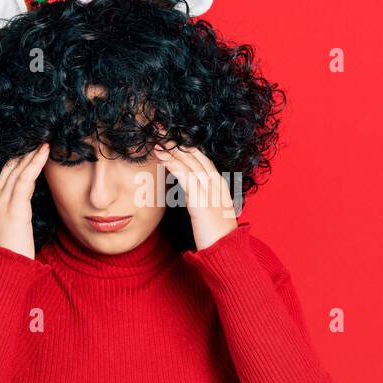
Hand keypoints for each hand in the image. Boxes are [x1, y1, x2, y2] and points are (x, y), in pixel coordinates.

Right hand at [0, 143, 48, 258]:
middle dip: (27, 150)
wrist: (5, 265)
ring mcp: (2, 199)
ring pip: (19, 168)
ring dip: (34, 152)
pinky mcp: (14, 206)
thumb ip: (16, 206)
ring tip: (46, 139)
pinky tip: (45, 152)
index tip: (35, 145)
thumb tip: (27, 198)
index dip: (21, 156)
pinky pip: (26, 178)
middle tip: (42, 135)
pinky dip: (36, 162)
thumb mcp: (9, 221)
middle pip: (12, 165)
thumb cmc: (11, 247)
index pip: (7, 170)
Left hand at [152, 132, 237, 251]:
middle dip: (176, 142)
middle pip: (195, 155)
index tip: (169, 137)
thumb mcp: (208, 210)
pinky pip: (186, 177)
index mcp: (219, 184)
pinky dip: (173, 164)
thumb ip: (198, 197)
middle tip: (159, 130)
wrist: (225, 251)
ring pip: (189, 163)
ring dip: (171, 149)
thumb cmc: (215, 235)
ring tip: (156, 140)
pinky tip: (162, 157)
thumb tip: (184, 190)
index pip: (200, 158)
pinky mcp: (201, 201)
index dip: (184, 146)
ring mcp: (210, 191)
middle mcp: (216, 183)